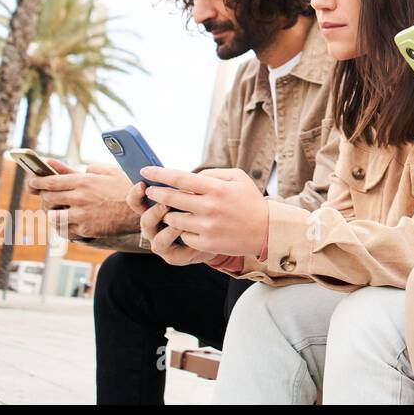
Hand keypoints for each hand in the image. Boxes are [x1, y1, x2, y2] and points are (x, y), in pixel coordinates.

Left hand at [27, 160, 135, 238]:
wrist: (144, 210)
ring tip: (58, 210)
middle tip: (47, 197)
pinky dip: (61, 226)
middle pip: (47, 199)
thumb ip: (80, 168)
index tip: (31, 182)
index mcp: (84, 181)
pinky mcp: (86, 230)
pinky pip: (63, 230)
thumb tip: (56, 164)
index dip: (36, 181)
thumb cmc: (127, 188)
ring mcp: (82, 216)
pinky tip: (67, 221)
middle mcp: (80, 198)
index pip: (50, 181)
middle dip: (44, 197)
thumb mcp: (107, 172)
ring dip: (52, 213)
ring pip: (52, 216)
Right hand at [134, 182, 216, 266]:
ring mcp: (161, 243)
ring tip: (179, 218)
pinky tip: (191, 230)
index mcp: (154, 210)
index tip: (142, 183)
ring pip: (154, 236)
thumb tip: (188, 175)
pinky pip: (171, 249)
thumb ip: (188, 187)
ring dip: (167, 226)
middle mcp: (154, 228)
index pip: (137, 201)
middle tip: (165, 203)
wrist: (218, 238)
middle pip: (144, 219)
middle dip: (154, 211)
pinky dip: (178, 238)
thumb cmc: (203, 212)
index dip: (136, 193)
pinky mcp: (173, 256)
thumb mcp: (196, 196)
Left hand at [140, 167, 269, 257]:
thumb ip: (213, 173)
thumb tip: (189, 175)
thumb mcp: (238, 178)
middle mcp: (210, 207)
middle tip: (151, 191)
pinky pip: (183, 236)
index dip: (159, 174)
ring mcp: (207, 227)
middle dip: (157, 193)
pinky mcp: (206, 243)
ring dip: (170, 214)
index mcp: (216, 188)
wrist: (267, 231)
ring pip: (173, 219)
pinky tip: (192, 227)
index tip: (146, 170)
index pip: (180, 178)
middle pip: (170, 198)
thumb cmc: (250, 202)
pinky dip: (184, 231)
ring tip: (174, 211)